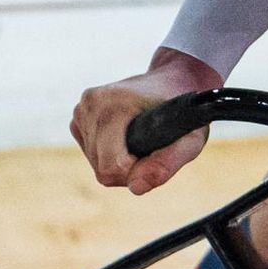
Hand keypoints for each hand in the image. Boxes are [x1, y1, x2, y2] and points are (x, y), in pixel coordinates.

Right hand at [70, 48, 223, 194]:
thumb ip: (166, 164)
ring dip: (119, 161)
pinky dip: (109, 153)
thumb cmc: (183, 111)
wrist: (173, 81)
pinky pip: (90, 152)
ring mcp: (82, 109)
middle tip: (151, 148)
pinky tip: (125, 137)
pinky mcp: (79, 116)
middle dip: (128, 168)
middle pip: (102, 167)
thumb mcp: (189, 139)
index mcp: (113, 105)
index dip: (134, 172)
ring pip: (95, 162)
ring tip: (141, 140)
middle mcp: (91, 104)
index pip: (110, 166)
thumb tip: (136, 187)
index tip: (153, 155)